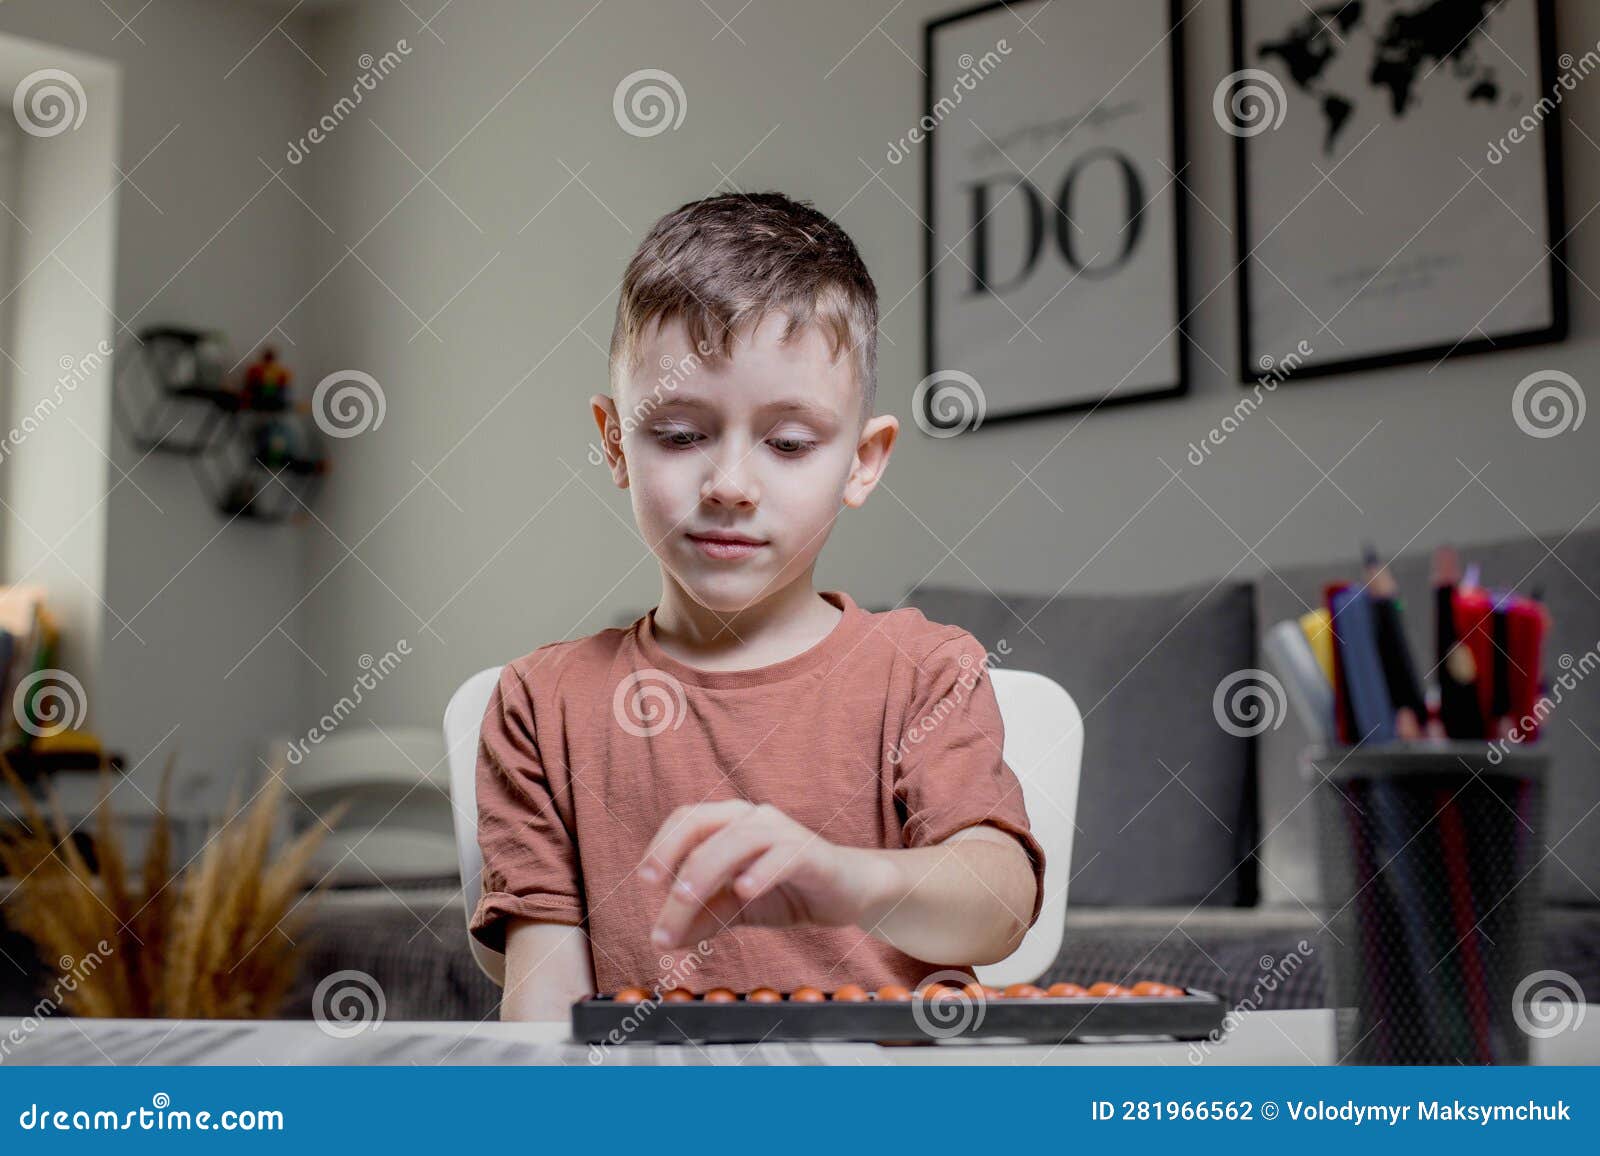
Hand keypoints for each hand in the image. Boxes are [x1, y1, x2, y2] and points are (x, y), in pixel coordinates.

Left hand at [637, 800, 891, 949]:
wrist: (848, 893)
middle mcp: (752, 818)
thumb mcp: (736, 909)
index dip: (661, 845)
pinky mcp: (809, 852)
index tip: (645, 881)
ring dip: (704, 870)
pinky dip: (759, 871)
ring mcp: (781, 831)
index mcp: (730, 823)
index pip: (686, 820)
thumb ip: (702, 917)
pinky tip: (743, 892)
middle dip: (673, 855)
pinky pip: (780, 855)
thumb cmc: (787, 891)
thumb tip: (662, 939)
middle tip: (656, 890)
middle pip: (703, 825)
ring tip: (684, 899)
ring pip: (735, 841)